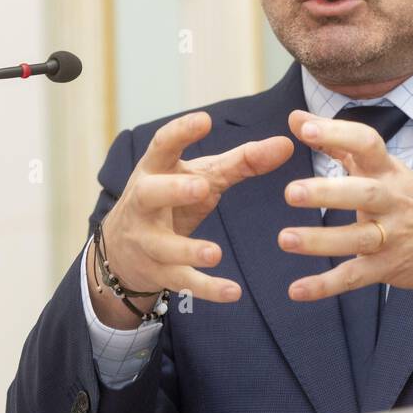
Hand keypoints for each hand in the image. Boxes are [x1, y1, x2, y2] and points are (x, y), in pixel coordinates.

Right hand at [95, 111, 293, 321]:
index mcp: (156, 170)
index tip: (203, 120)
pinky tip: (233, 292)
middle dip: (173, 190)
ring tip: (214, 253)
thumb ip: (243, 161)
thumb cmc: (173, 199)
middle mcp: (144, 203)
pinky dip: (206, 288)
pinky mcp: (158, 272)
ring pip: (163, 246)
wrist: (124, 251)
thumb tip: (287, 143)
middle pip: (150, 193)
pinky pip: (182, 282)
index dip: (180, 133)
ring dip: (188, 250)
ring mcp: (147, 240)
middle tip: (201, 186)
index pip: (162, 146)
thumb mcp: (203, 176)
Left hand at [277, 109, 412, 300]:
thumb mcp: (382, 167)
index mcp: (389, 171)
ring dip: (321, 241)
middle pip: (363, 193)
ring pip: (357, 239)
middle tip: (290, 192)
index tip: (303, 128)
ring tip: (285, 238)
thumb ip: (336, 142)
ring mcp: (392, 236)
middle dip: (328, 193)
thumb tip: (295, 118)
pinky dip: (326, 285)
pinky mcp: (387, 268)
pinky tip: (296, 290)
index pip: (367, 144)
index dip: (337, 134)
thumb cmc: (408, 197)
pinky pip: (355, 277)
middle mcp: (393, 201)